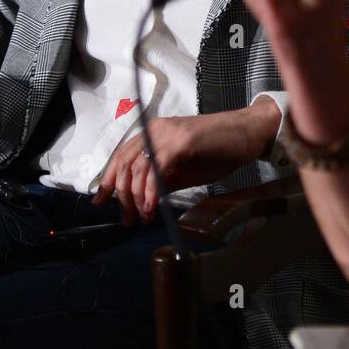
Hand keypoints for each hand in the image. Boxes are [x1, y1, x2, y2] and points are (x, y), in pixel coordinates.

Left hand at [91, 103, 278, 225]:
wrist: (248, 134)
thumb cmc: (219, 150)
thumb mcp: (184, 169)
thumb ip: (162, 180)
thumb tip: (141, 199)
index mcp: (153, 133)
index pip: (121, 156)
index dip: (108, 180)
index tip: (101, 202)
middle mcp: (155, 129)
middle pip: (124, 164)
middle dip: (122, 195)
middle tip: (127, 218)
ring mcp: (167, 134)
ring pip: (137, 167)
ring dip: (136, 197)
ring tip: (142, 216)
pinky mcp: (181, 142)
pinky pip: (156, 169)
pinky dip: (151, 191)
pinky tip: (152, 207)